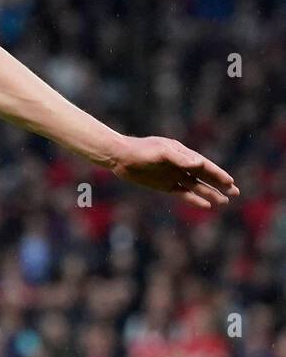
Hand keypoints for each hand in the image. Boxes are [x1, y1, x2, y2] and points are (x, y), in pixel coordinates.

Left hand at [106, 136, 238, 209]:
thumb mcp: (161, 151)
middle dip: (219, 184)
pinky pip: (183, 193)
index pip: (204, 165)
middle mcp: (180, 165)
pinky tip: (205, 205)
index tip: (230, 182)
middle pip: (204, 176)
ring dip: (210, 193)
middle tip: (236, 192)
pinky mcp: (164, 185)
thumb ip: (179, 158)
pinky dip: (193, 199)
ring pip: (196, 186)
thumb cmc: (141, 150)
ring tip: (224, 201)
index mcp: (182, 153)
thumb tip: (200, 163)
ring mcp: (173, 175)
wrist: (120, 157)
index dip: (218, 174)